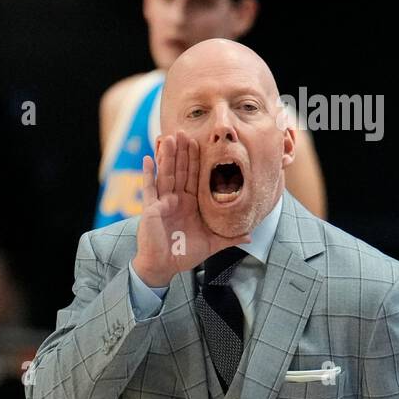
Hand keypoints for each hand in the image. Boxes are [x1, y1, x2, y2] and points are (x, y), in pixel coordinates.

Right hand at [132, 131, 250, 286]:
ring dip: (166, 156)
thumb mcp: (211, 244)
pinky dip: (148, 174)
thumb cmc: (185, 254)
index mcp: (191, 203)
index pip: (194, 177)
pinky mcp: (150, 209)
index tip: (199, 142)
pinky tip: (147, 158)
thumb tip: (250, 235)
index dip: (196, 160)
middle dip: (181, 152)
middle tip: (183, 131)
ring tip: (167, 138)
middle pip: (180, 170)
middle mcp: (176, 199)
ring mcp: (162, 202)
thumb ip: (229, 238)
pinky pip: (149, 188)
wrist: (164, 267)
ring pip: (165, 174)